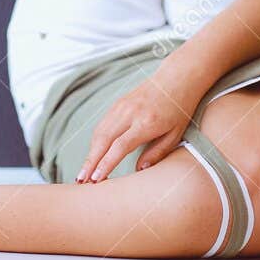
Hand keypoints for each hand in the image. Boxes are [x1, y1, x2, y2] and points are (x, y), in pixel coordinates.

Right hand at [78, 78, 195, 182]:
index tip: (96, 179)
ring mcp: (121, 106)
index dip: (106, 163)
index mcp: (146, 122)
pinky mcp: (117, 104)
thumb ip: (157, 153)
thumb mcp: (175, 134)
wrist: (176, 78)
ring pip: (99, 132)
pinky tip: (93, 155)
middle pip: (103, 140)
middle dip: (90, 162)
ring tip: (83, 173)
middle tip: (81, 181)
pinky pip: (102, 125)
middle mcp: (130, 113)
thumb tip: (139, 169)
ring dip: (89, 153)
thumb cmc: (179, 109)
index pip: (120, 146)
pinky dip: (94, 142)